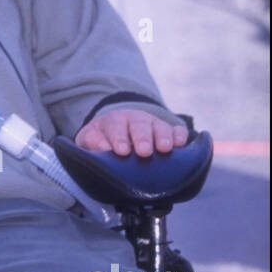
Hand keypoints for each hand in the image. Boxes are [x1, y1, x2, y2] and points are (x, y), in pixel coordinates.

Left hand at [74, 109, 189, 157]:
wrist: (118, 134)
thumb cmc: (102, 142)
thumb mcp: (90, 140)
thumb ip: (91, 142)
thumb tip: (101, 148)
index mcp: (113, 122)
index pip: (115, 127)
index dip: (118, 138)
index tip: (121, 151)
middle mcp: (134, 120)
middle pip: (139, 126)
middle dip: (142, 138)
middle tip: (144, 151)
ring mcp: (153, 125)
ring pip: (159, 127)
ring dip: (162, 137)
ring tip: (164, 148)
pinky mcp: (169, 131)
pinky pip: (177, 130)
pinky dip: (180, 136)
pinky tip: (181, 144)